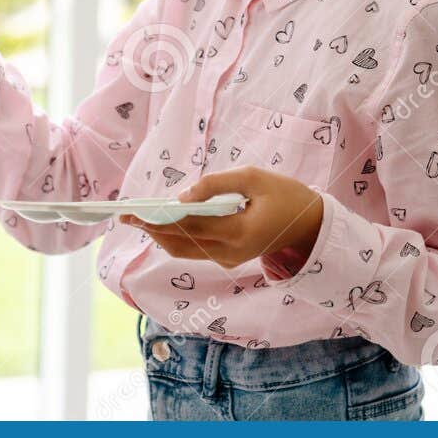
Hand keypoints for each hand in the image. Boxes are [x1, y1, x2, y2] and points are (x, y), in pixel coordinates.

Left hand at [118, 166, 325, 270]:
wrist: (310, 225)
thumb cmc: (284, 194)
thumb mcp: (253, 178)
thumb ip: (216, 184)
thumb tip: (181, 196)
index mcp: (238, 231)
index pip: (188, 226)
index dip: (158, 219)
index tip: (134, 212)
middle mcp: (230, 252)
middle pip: (180, 243)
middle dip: (152, 228)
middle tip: (126, 217)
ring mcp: (229, 259)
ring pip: (185, 250)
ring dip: (161, 235)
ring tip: (139, 219)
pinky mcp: (229, 259)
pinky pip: (196, 250)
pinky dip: (178, 237)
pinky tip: (164, 223)